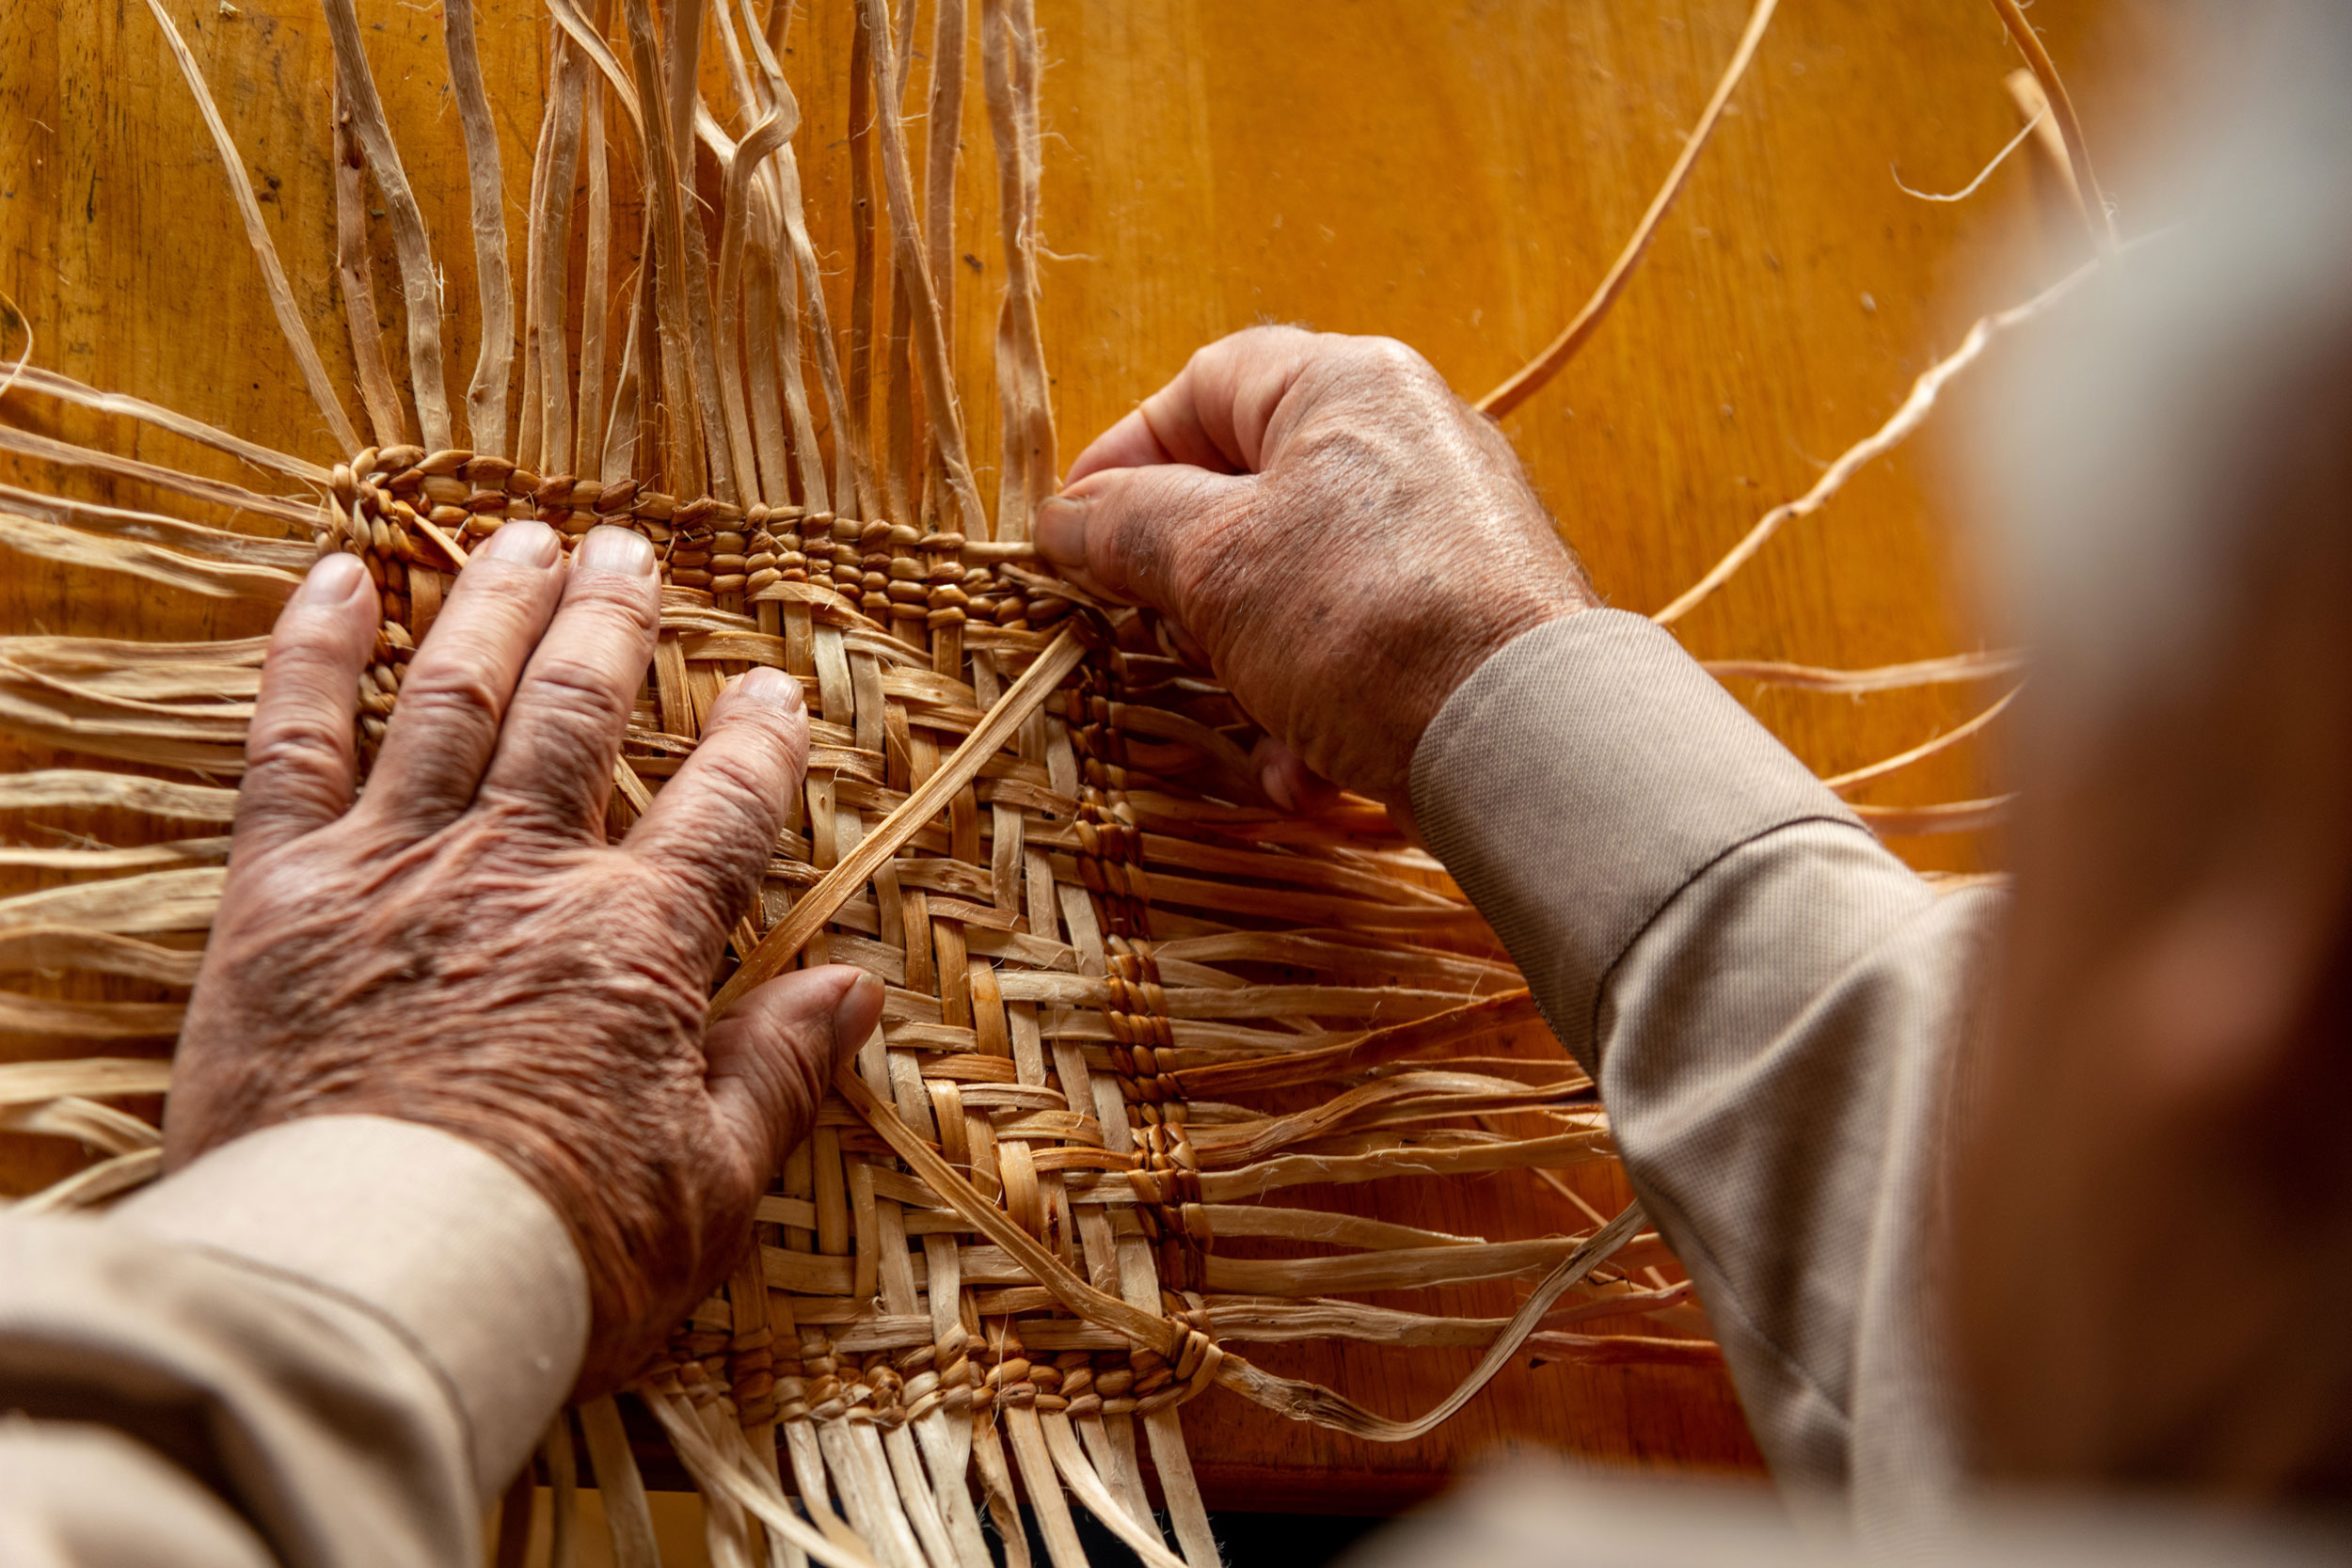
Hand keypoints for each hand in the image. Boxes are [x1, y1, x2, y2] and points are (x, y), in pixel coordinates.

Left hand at [166, 520, 882, 1392]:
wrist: (370, 1291)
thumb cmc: (555, 1258)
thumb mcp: (709, 1188)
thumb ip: (778, 1071)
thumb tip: (857, 987)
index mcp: (638, 942)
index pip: (724, 805)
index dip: (760, 736)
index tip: (776, 685)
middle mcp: (525, 874)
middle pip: (579, 712)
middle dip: (614, 622)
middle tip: (632, 552)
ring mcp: (398, 869)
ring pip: (456, 698)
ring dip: (495, 604)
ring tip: (526, 536)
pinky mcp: (281, 894)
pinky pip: (293, 745)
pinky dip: (314, 654)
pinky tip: (336, 578)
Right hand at [1040, 325, 1593, 811]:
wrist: (1520, 739)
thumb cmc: (1360, 616)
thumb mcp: (1215, 559)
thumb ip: (1127, 526)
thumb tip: (1064, 516)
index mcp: (1347, 385)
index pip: (1205, 386)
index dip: (1125, 456)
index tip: (1071, 533)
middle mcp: (1407, 444)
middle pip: (1249, 492)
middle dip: (1187, 581)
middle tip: (1151, 635)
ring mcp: (1444, 539)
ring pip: (1295, 588)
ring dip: (1245, 665)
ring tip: (1238, 712)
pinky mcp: (1466, 627)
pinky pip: (1357, 651)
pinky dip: (1313, 709)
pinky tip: (1303, 769)